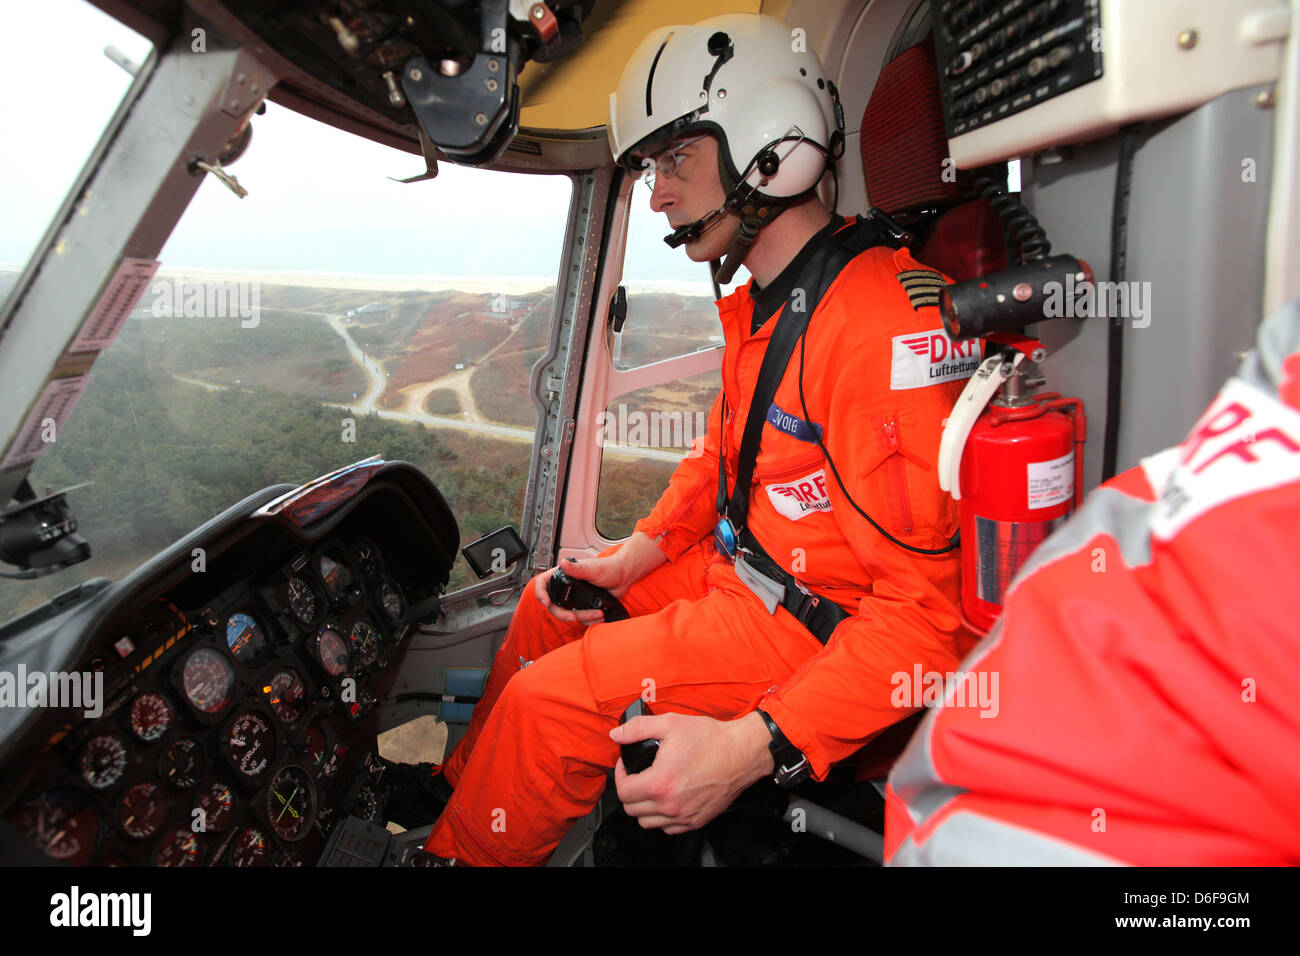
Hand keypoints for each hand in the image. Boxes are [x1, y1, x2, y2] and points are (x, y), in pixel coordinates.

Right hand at [534, 556, 633, 625]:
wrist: (624, 577)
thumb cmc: (609, 567)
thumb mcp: (592, 568)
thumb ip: (577, 568)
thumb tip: (563, 563)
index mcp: (564, 574)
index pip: (543, 584)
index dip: (541, 594)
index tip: (547, 602)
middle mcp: (567, 587)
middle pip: (554, 605)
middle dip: (563, 614)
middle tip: (574, 617)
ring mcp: (574, 598)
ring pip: (569, 614)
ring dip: (582, 618)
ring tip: (597, 614)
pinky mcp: (583, 606)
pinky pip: (581, 618)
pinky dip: (589, 620)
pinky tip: (599, 616)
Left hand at [611, 711, 773, 834]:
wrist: (743, 752)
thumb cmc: (710, 739)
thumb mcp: (670, 724)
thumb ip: (638, 729)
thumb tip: (616, 735)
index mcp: (660, 783)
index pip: (623, 792)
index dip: (620, 776)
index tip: (627, 765)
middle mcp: (671, 805)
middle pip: (632, 810)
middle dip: (629, 790)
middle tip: (638, 774)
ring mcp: (684, 816)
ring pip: (648, 822)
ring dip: (643, 806)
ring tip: (651, 787)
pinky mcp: (697, 821)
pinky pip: (668, 828)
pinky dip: (662, 817)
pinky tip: (668, 798)